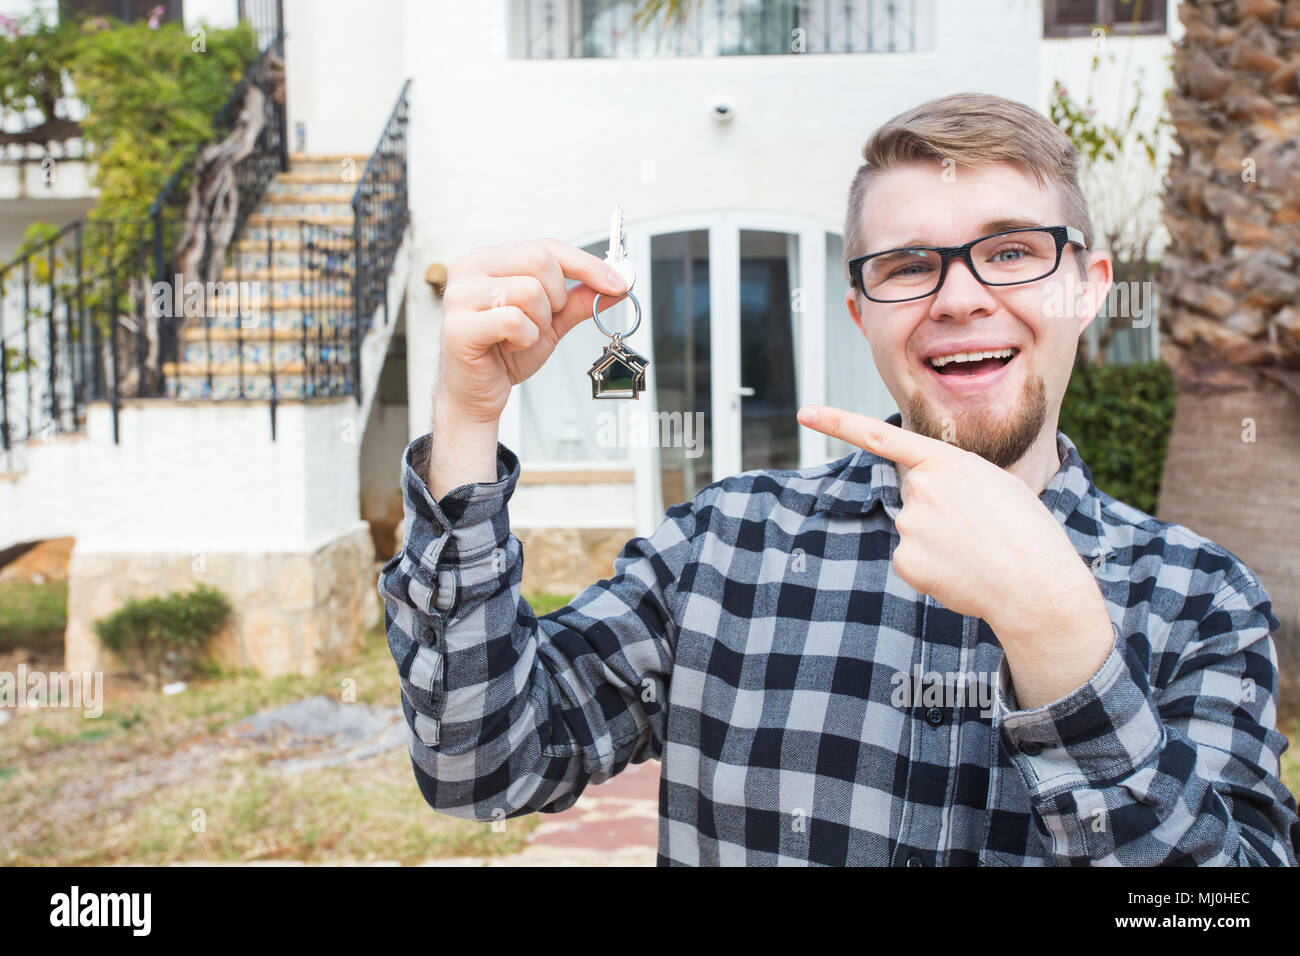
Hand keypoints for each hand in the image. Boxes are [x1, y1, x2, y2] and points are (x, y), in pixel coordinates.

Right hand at [438, 238, 629, 424]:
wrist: (477, 394)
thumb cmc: (506, 354)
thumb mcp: (551, 322)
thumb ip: (578, 300)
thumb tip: (617, 284)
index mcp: (489, 259)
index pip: (546, 247)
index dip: (586, 264)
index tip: (618, 283)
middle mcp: (469, 268)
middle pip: (540, 260)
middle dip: (556, 298)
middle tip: (543, 322)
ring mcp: (459, 295)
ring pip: (530, 291)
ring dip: (539, 323)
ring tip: (520, 337)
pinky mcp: (459, 325)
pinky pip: (514, 321)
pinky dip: (524, 339)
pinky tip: (509, 347)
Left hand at [797, 405, 1114, 706]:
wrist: (1036, 582)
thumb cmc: (1025, 530)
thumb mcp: (994, 484)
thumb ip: (952, 478)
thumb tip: (923, 497)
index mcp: (945, 461)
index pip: (882, 436)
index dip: (839, 423)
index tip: (805, 413)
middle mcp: (919, 488)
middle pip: (914, 496)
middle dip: (939, 511)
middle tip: (979, 528)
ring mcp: (908, 524)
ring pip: (914, 530)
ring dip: (940, 541)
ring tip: (977, 551)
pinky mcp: (904, 560)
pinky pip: (913, 560)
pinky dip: (934, 568)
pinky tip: (962, 571)